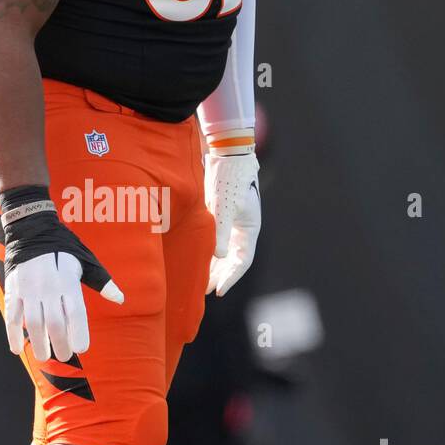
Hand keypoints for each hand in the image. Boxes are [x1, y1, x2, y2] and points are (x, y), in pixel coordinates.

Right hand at [1, 188, 123, 361]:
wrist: (31, 229)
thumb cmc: (63, 247)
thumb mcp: (86, 261)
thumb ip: (102, 282)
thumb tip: (120, 299)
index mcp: (68, 281)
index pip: (75, 313)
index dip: (79, 333)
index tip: (82, 349)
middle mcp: (48, 286)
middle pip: (54, 323)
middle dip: (60, 343)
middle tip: (64, 355)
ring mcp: (29, 289)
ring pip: (33, 323)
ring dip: (38, 343)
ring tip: (43, 357)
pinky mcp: (13, 289)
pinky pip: (12, 316)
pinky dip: (13, 334)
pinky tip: (17, 349)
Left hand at [204, 150, 260, 296]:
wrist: (227, 152)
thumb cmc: (229, 178)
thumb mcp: (224, 206)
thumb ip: (221, 232)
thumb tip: (219, 257)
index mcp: (249, 229)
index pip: (242, 261)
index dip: (231, 278)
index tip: (218, 292)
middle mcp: (242, 229)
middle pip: (232, 260)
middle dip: (220, 276)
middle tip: (205, 291)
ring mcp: (231, 222)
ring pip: (223, 251)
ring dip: (213, 266)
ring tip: (200, 281)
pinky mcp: (219, 215)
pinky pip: (214, 240)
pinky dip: (206, 250)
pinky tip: (195, 257)